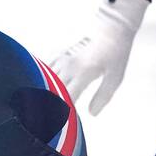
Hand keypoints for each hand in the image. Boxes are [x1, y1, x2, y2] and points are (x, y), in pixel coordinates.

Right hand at [50, 0, 149, 115]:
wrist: (110, 31)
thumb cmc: (115, 55)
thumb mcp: (115, 77)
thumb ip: (102, 96)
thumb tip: (91, 114)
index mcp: (83, 74)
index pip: (66, 99)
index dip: (61, 113)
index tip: (57, 125)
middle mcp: (69, 67)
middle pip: (51, 92)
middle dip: (49, 107)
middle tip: (46, 122)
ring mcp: (62, 61)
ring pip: (45, 81)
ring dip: (43, 95)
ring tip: (40, 109)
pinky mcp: (59, 56)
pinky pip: (45, 71)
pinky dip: (43, 81)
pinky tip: (43, 90)